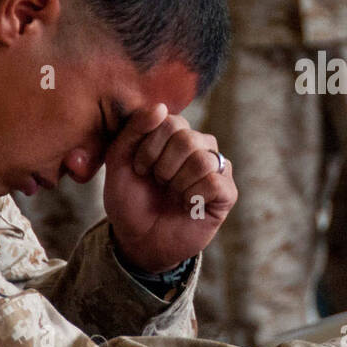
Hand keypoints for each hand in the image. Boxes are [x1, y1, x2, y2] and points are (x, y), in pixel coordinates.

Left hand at [103, 104, 236, 273]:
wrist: (138, 240)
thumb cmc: (130, 199)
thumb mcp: (119, 161)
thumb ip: (134, 129)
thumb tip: (160, 106)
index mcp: (177, 134)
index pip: (170, 122)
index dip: (149, 148)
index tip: (139, 169)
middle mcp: (200, 146)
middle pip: (188, 139)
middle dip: (163, 166)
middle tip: (157, 182)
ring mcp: (217, 168)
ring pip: (203, 161)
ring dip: (178, 183)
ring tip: (172, 194)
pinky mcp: (227, 193)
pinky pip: (215, 183)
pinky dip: (193, 196)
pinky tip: (187, 205)